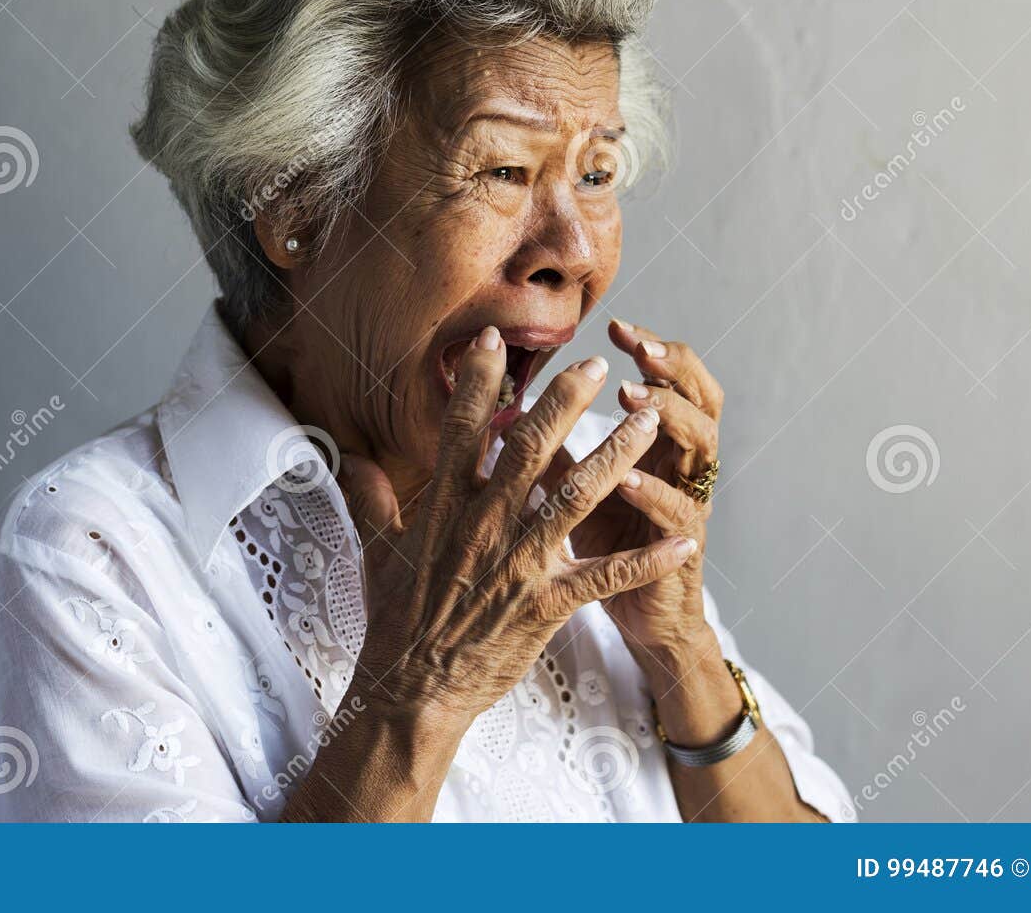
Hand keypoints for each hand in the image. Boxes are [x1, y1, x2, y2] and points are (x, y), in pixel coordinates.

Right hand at [336, 326, 696, 731]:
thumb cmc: (396, 621)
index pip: (462, 431)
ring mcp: (516, 566)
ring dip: (616, 459)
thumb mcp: (377, 551)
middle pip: (529, 451)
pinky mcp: (545, 606)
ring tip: (649, 424)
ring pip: (574, 499)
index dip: (478, 382)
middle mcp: (483, 528)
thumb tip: (349, 457)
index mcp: (444, 509)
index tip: (494, 340)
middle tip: (595, 366)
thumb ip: (370, 497)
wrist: (411, 691)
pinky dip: (645, 561)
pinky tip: (682, 542)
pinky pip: (604, 578)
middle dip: (565, 403)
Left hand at [564, 319, 722, 672]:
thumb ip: (549, 447)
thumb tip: (502, 407)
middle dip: (673, 367)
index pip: (668, 379)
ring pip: (699, 447)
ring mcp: (689, 504)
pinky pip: (678, 517)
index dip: (650, 349)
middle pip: (700, 398)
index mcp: (659, 444)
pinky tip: (630, 480)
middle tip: (642, 347)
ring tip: (634, 400)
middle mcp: (683, 466)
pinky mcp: (684, 551)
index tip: (619, 326)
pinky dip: (656, 496)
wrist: (642, 618)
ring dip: (670, 418)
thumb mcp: (572, 489)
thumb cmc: (606, 543)